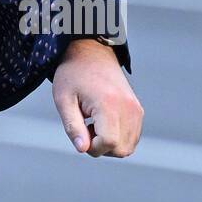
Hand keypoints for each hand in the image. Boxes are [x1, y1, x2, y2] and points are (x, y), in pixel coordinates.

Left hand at [52, 40, 143, 156]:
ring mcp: (136, 109)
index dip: (91, 146)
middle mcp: (128, 108)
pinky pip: (132, 137)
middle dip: (101, 147)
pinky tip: (103, 122)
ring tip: (94, 124)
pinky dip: (118, 138)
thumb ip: (73, 127)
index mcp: (109, 104)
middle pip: (121, 149)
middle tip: (85, 127)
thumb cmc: (72, 74)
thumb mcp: (63, 99)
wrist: (90, 52)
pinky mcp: (138, 110)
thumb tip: (82, 149)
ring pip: (129, 147)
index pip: (108, 143)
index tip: (80, 131)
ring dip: (110, 144)